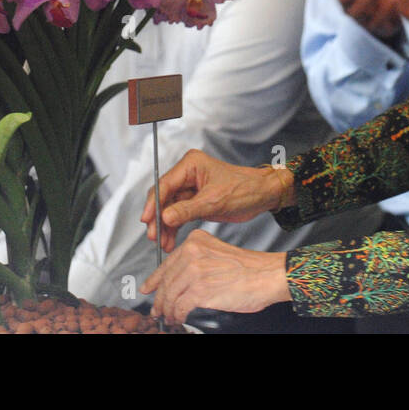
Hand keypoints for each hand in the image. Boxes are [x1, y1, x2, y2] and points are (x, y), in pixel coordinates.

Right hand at [140, 149, 291, 252]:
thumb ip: (187, 210)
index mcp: (191, 164)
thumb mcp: (214, 201)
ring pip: (169, 209)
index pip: (165, 184)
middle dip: (158, 218)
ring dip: (165, 227)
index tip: (147, 220)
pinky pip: (178, 216)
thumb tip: (164, 217)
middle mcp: (187, 174)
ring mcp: (190, 188)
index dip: (153, 203)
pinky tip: (170, 242)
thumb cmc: (244, 189)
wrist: (262, 196)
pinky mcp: (195, 202)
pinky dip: (174, 228)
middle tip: (154, 236)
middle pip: (164, 197)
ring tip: (163, 244)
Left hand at [141, 230, 289, 325]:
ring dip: (167, 310)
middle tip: (157, 309)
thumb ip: (196, 263)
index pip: (167, 262)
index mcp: (196, 241)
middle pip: (166, 281)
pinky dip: (177, 315)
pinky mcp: (200, 289)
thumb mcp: (217, 254)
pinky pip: (180, 306)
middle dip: (159, 299)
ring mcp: (195, 270)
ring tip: (168, 317)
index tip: (148, 288)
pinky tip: (179, 318)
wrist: (267, 275)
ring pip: (170, 295)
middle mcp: (193, 252)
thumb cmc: (249, 268)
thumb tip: (178, 281)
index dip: (155, 279)